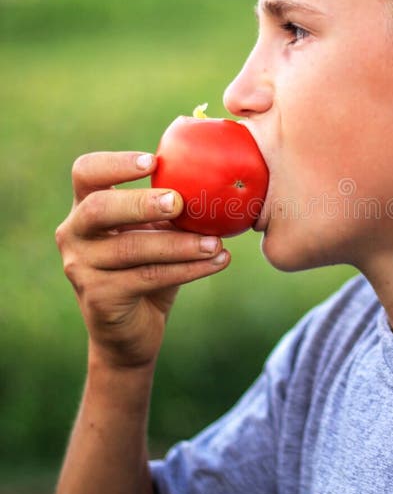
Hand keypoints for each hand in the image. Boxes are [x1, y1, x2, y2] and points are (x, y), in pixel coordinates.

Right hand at [55, 151, 228, 368]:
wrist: (132, 332)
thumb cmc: (147, 268)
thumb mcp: (155, 233)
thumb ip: (169, 207)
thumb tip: (217, 176)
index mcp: (85, 207)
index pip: (86, 172)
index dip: (116, 163)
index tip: (153, 161)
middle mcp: (74, 234)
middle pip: (99, 208)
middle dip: (140, 203)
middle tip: (179, 202)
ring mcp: (81, 267)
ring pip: (131, 249)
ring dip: (178, 244)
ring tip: (215, 242)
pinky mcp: (99, 297)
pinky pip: (148, 277)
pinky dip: (187, 269)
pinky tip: (218, 260)